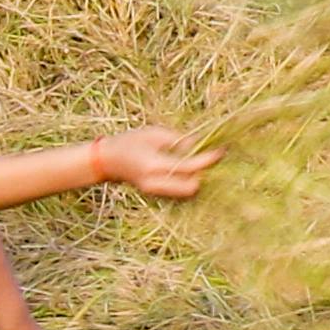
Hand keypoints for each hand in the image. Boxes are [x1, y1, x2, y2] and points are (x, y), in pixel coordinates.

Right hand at [89, 126, 218, 199]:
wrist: (107, 161)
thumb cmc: (131, 141)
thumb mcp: (155, 134)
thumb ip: (180, 141)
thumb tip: (202, 145)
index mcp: (153, 165)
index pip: (189, 167)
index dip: (208, 159)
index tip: (222, 150)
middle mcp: (154, 183)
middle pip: (191, 187)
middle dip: (205, 173)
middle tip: (211, 157)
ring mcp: (155, 192)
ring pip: (187, 193)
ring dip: (198, 180)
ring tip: (201, 163)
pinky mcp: (156, 195)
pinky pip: (179, 193)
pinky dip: (188, 183)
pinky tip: (191, 170)